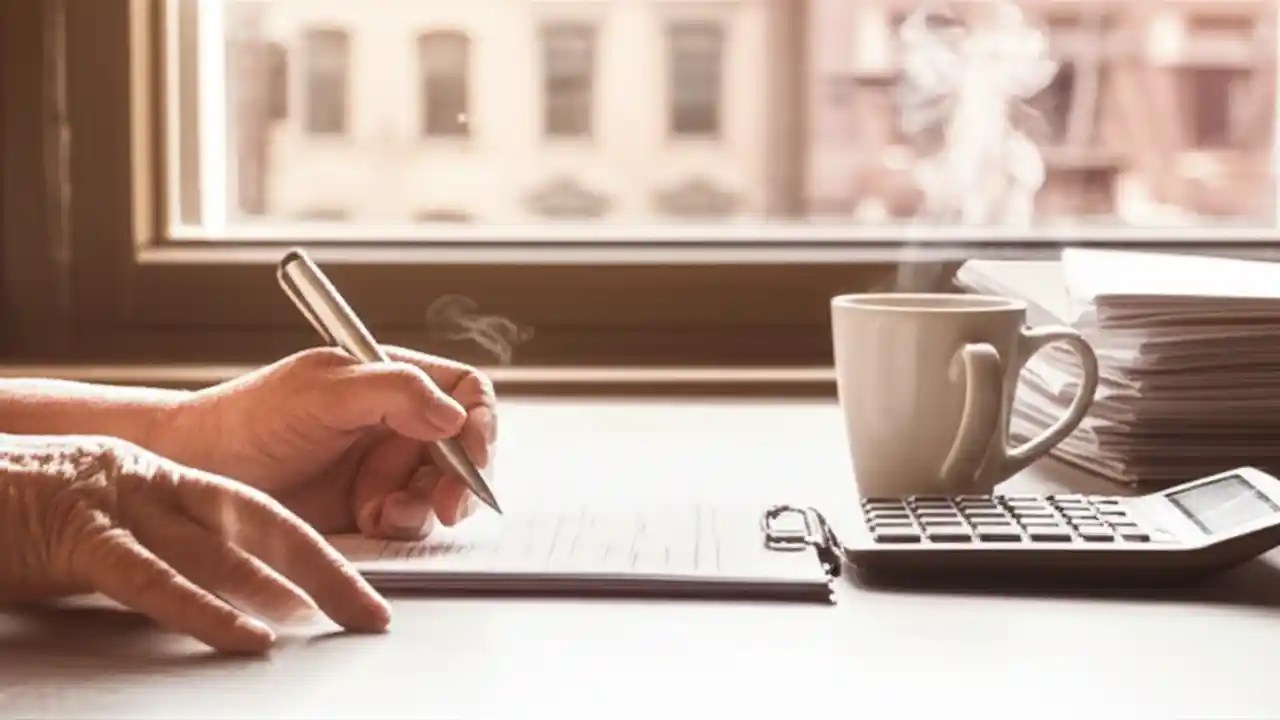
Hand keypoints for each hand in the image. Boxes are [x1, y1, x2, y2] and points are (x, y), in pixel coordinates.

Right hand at [0, 434, 390, 653]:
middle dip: (323, 570)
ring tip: (331, 621)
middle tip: (371, 614)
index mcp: (157, 481)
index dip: (310, 553)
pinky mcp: (73, 532)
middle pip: (259, 524)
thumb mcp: (98, 535)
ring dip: (280, 587)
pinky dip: (203, 607)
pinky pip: (149, 575)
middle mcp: (148, 482)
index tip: (353, 592)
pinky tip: (246, 635)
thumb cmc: (12, 516)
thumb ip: (157, 557)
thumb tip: (221, 601)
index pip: (255, 514)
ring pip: (217, 545)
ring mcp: (114, 500)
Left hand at [156, 347, 496, 539]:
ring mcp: (384, 467)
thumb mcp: (322, 392)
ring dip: (426, 505)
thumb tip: (454, 412)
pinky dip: (400, 526)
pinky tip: (368, 521)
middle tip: (450, 506)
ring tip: (386, 512)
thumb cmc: (248, 418)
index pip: (465, 392)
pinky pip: (410, 521)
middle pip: (464, 447)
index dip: (479, 421)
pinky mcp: (368, 508)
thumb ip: (393, 391)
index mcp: (393, 379)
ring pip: (441, 490)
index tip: (473, 453)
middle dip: (463, 477)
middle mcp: (397, 421)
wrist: (195, 473)